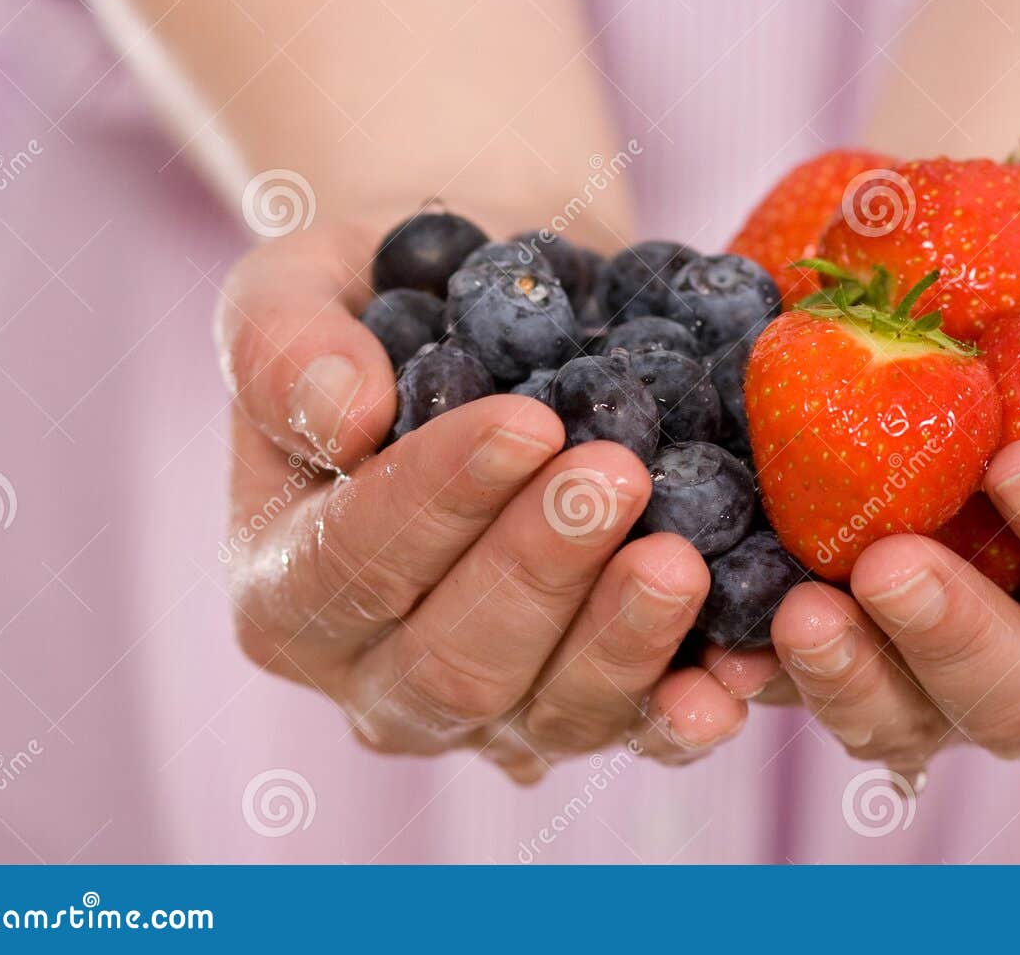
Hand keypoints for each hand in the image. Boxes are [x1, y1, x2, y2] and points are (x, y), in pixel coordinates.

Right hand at [215, 220, 745, 780]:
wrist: (506, 317)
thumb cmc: (388, 303)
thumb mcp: (299, 289)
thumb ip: (281, 345)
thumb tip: (340, 414)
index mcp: (287, 590)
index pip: (351, 565)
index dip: (438, 500)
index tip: (526, 422)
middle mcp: (381, 677)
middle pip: (454, 664)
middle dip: (537, 570)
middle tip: (615, 477)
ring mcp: (495, 709)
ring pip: (554, 713)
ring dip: (621, 640)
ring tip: (679, 560)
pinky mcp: (594, 701)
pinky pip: (644, 729)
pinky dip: (692, 707)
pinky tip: (738, 671)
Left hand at [711, 249, 1019, 776]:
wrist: (1006, 308)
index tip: (1018, 462)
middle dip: (960, 640)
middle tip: (891, 565)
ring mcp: (956, 678)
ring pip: (914, 726)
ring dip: (855, 680)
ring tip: (799, 615)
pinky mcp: (862, 662)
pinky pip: (814, 699)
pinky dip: (769, 682)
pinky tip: (729, 649)